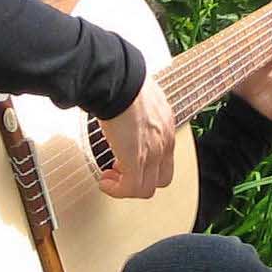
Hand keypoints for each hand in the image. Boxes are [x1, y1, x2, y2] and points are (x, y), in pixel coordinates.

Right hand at [97, 74, 175, 198]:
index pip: (166, 158)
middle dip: (140, 180)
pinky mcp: (136, 160)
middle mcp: (165, 142)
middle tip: (119, 172)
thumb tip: (122, 108)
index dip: (148, 165)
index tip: (128, 159)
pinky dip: (116, 191)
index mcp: (166, 127)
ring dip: (126, 188)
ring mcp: (153, 153)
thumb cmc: (125, 82)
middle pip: (162, 179)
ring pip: (146, 188)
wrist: (120, 81)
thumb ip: (137, 110)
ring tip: (109, 179)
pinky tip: (104, 182)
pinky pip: (130, 188)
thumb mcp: (140, 98)